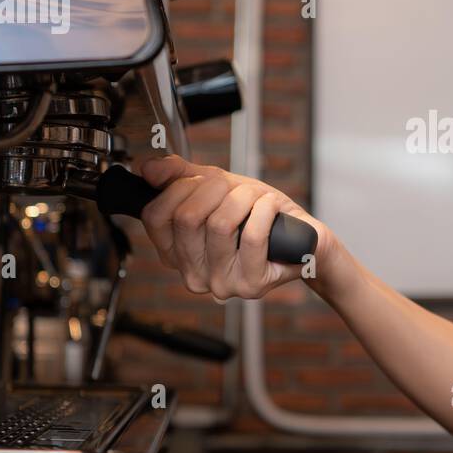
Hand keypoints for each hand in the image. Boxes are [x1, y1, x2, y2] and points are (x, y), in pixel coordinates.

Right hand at [137, 154, 335, 299]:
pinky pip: (252, 237)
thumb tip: (149, 168)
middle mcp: (193, 274)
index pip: (155, 216)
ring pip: (220, 224)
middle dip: (215, 187)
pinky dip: (264, 210)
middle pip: (187, 217)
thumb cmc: (259, 216)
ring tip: (258, 197)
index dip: (179, 187)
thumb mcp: (218, 189)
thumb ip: (180, 176)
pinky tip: (271, 207)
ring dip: (244, 197)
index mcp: (176, 253)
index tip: (203, 179)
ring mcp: (221, 283)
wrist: (302, 241)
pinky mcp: (251, 284)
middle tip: (235, 186)